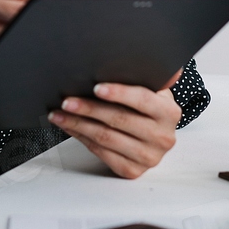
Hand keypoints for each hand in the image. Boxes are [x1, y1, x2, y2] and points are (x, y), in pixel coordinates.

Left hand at [48, 71, 182, 178]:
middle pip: (119, 119)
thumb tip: (132, 58)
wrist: (153, 137)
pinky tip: (69, 127)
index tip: (96, 88)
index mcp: (169, 113)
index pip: (142, 100)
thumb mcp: (153, 90)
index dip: (119, 93)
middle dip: (89, 108)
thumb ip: (146, 75)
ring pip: (105, 137)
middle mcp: (162, 137)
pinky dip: (81, 138)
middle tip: (67, 100)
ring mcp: (148, 157)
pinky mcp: (132, 170)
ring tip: (59, 114)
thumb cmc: (147, 108)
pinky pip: (101, 152)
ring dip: (78, 124)